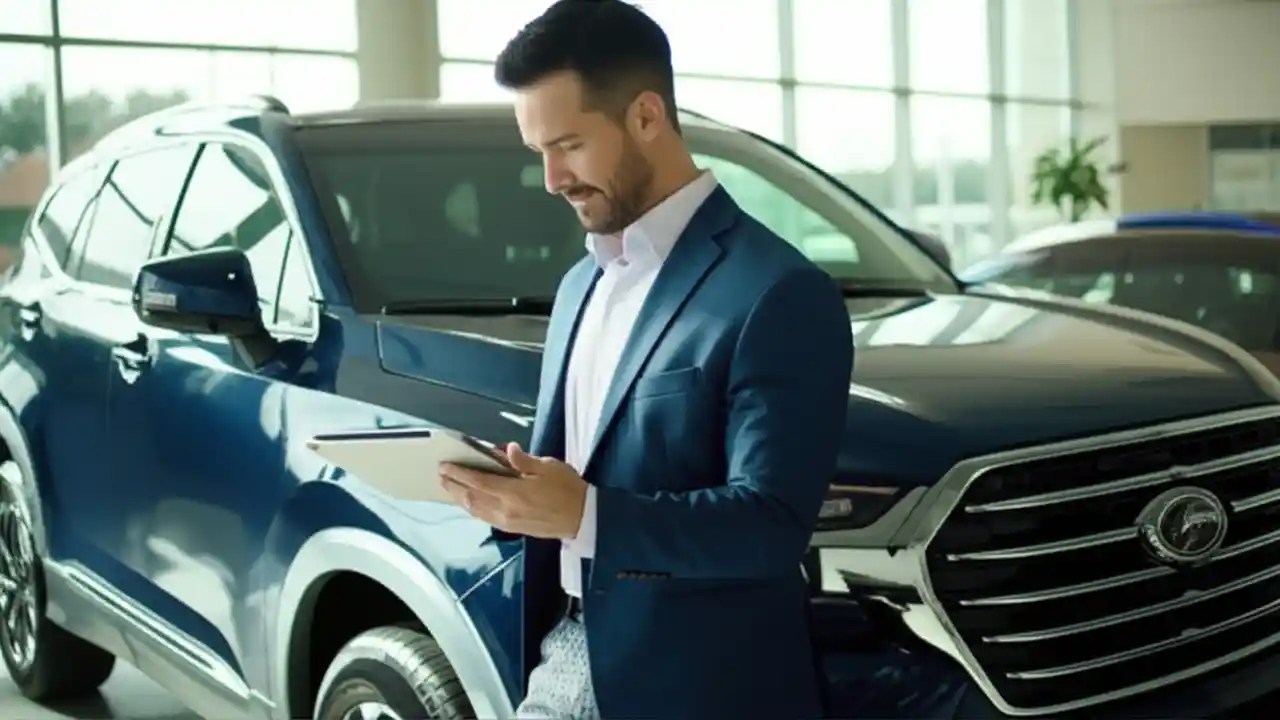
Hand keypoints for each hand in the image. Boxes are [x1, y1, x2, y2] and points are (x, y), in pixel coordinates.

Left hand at [439, 443, 587, 538]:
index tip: (445, 465)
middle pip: (471, 498)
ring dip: (460, 499)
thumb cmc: (568, 489)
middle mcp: (505, 510)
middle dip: (453, 487)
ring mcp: (508, 522)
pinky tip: (469, 501)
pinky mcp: (512, 528)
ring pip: (476, 510)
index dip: (459, 473)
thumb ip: (524, 460)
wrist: (583, 519)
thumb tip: (506, 450)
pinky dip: (473, 508)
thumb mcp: (549, 467)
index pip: (478, 482)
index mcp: (514, 492)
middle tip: (440, 476)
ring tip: (449, 488)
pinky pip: (485, 517)